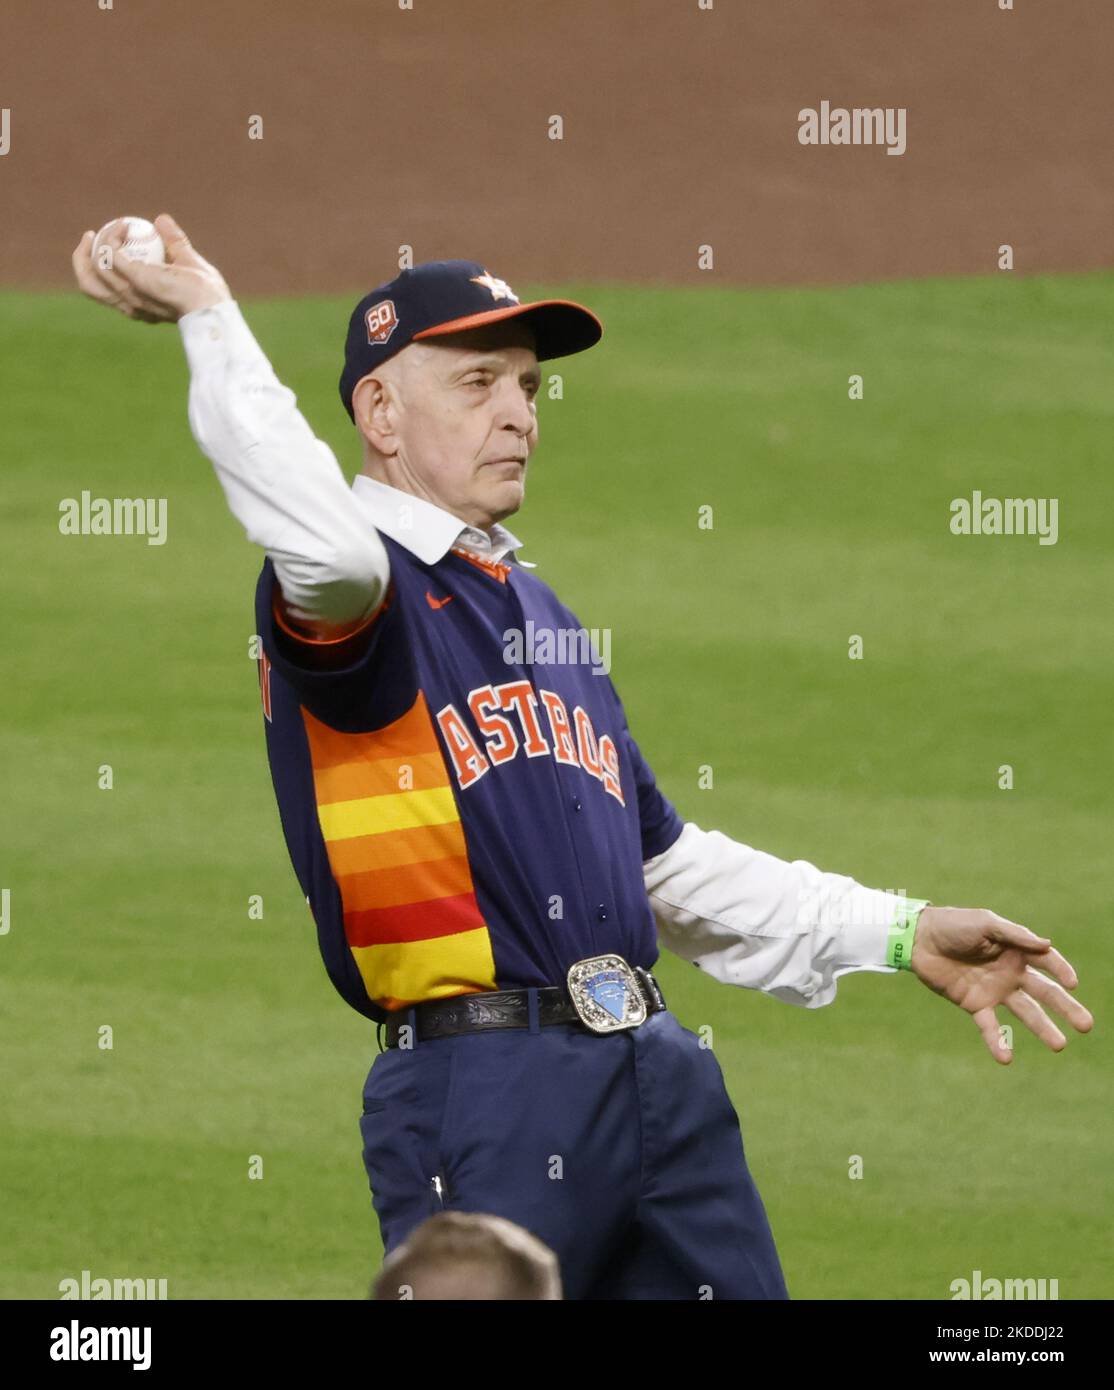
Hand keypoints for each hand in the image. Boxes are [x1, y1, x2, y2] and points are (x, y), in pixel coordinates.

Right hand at [71, 213, 229, 323]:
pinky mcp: (135, 279)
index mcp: (139, 306)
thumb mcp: (186, 261)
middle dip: (80, 260)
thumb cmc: (207, 291)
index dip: (96, 268)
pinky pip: (110, 253)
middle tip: (90, 237)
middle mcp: (131, 305)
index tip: (101, 244)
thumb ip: (174, 241)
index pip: (106, 292)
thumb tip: (161, 219)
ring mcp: (131, 294)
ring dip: (96, 244)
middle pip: (89, 286)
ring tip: (105, 229)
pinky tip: (124, 226)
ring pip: (94, 269)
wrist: (213, 302)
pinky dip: (112, 236)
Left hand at [910, 906, 1092, 1063]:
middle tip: (1087, 1025)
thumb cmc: (953, 925)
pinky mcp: (975, 1005)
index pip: (1047, 962)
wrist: (919, 939)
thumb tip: (1047, 945)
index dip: (1062, 971)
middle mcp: (1011, 972)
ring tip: (1059, 1045)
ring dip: (1042, 1028)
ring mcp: (995, 990)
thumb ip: (1014, 935)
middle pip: (1045, 992)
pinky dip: (998, 1042)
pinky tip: (1006, 1058)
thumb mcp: (985, 924)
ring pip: (1025, 1012)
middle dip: (1066, 1008)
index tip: (1073, 983)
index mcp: (1015, 950)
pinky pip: (990, 1026)